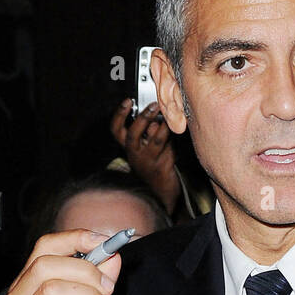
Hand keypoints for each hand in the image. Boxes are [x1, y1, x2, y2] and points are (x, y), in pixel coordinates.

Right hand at [110, 99, 180, 215]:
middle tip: (154, 105)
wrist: (160, 193)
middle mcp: (135, 155)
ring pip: (157, 140)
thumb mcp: (145, 147)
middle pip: (133, 134)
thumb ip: (148, 132)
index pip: (116, 130)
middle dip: (143, 117)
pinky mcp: (163, 168)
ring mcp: (148, 162)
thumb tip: (154, 119)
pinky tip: (178, 135)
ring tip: (171, 118)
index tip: (128, 100)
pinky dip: (175, 141)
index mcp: (128, 148)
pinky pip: (170, 149)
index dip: (119, 114)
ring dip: (165, 127)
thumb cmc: (153, 165)